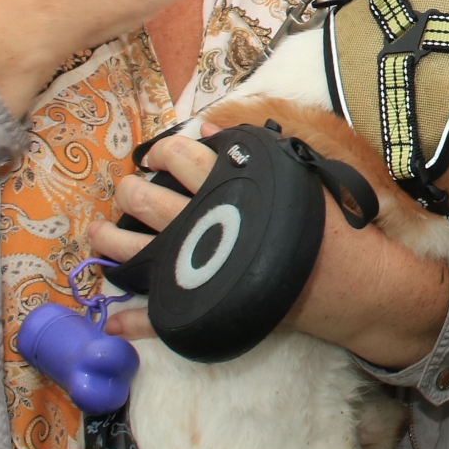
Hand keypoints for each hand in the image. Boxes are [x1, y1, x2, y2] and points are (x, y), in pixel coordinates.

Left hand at [91, 129, 448, 368]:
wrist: (349, 284)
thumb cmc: (328, 227)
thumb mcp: (297, 178)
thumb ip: (254, 153)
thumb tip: (211, 128)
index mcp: (227, 189)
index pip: (180, 158)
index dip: (162, 153)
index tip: (157, 158)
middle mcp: (202, 224)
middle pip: (145, 200)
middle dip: (129, 191)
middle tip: (130, 190)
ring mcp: (195, 269)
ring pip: (133, 251)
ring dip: (108, 241)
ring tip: (99, 235)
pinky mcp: (201, 309)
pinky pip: (156, 317)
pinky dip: (131, 320)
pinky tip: (112, 319)